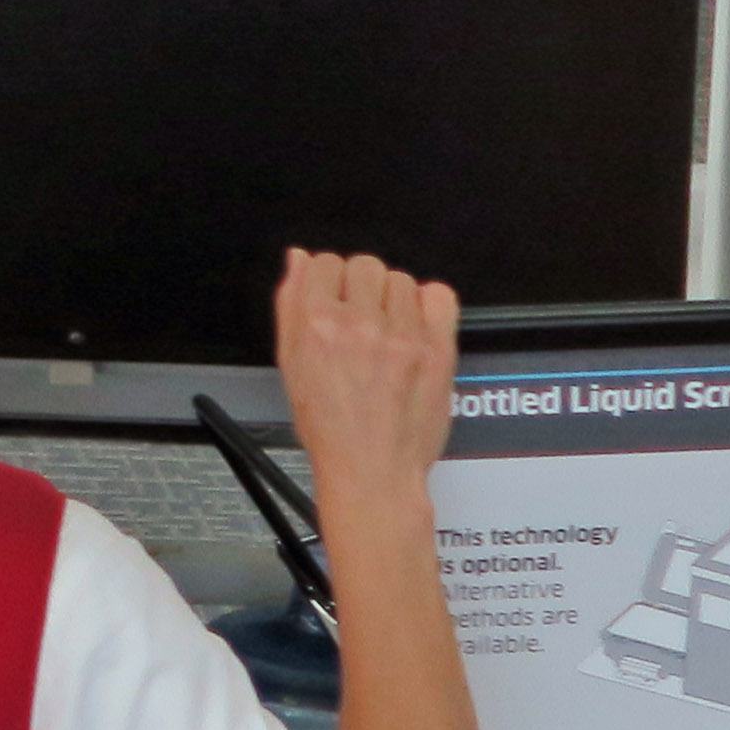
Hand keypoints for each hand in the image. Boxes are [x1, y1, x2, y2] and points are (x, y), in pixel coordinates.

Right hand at [273, 248, 460, 504]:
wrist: (372, 470)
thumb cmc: (331, 427)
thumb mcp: (290, 364)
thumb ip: (291, 304)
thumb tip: (299, 259)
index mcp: (316, 325)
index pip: (323, 262)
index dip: (328, 279)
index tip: (333, 296)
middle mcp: (359, 325)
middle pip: (364, 265)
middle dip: (359, 287)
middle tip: (361, 319)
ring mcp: (402, 336)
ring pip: (400, 279)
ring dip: (392, 299)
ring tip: (388, 331)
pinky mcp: (437, 349)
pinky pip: (439, 295)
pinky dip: (428, 304)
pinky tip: (415, 327)